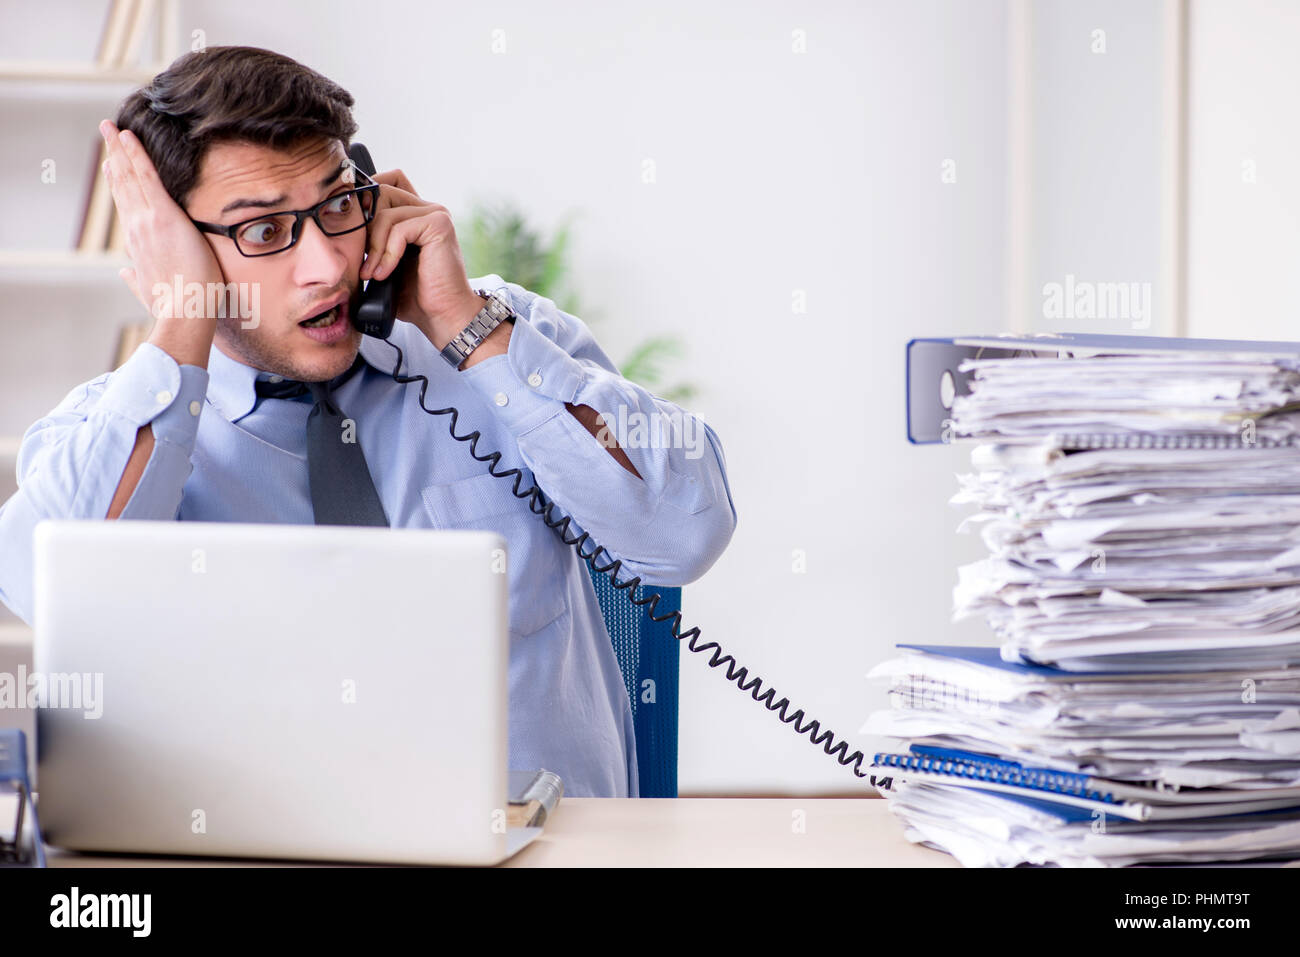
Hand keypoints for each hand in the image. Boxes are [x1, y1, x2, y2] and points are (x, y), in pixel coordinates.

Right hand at [99, 120, 225, 325]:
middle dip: (113, 156)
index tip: (110, 165)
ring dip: (121, 148)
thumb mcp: (149, 290)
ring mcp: (146, 220)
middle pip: (121, 184)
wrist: (184, 311)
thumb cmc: (173, 306)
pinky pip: (148, 178)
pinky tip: (130, 136)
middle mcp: (135, 227)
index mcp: (136, 244)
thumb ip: (136, 278)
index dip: (117, 182)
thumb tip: (125, 273)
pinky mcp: (163, 216)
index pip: (124, 205)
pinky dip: (137, 156)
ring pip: (129, 176)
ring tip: (113, 127)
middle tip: (107, 133)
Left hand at [359, 168, 484, 347]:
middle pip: (382, 195)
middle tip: (363, 261)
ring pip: (386, 215)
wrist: (442, 316)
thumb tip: (341, 224)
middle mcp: (429, 210)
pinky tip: (385, 274)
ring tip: (372, 275)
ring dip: (374, 248)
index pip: (386, 186)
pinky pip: (399, 229)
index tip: (353, 237)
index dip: (365, 203)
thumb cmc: (416, 296)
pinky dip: (387, 253)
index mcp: (417, 216)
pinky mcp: (438, 224)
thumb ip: (373, 242)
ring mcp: (436, 215)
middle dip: (365, 228)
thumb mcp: (386, 265)